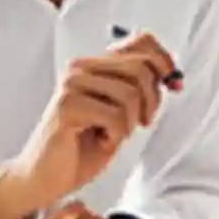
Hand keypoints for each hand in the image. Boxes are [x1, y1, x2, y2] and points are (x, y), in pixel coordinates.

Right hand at [0, 31, 180, 218]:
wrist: (46, 177)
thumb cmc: (83, 145)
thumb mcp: (122, 111)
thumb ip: (140, 87)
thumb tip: (173, 75)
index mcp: (95, 64)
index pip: (142, 41)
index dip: (164, 61)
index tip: (173, 85)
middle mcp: (80, 67)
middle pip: (141, 67)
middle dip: (152, 100)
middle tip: (143, 122)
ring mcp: (71, 85)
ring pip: (131, 93)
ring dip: (131, 122)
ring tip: (113, 133)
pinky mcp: (67, 106)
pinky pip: (115, 116)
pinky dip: (117, 134)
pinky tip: (101, 140)